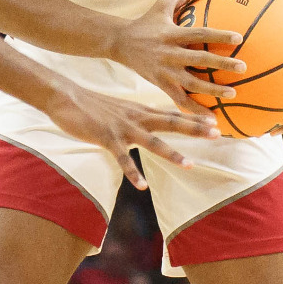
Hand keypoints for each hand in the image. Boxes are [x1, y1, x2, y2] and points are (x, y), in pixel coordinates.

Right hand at [41, 82, 219, 190]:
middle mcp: (136, 118)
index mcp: (140, 110)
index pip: (172, 113)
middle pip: (171, 123)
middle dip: (194, 129)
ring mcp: (122, 128)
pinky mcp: (107, 138)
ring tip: (189, 165)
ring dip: (172, 154)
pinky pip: (123, 159)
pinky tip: (142, 186)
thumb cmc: (91, 104)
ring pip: (152, 142)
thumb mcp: (120, 107)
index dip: (193, 118)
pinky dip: (133, 173)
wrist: (65, 97)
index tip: (215, 121)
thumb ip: (137, 114)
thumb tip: (152, 120)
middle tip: (217, 133)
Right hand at [106, 0, 245, 113]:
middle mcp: (169, 53)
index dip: (219, 35)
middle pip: (199, 59)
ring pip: (191, 83)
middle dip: (221, 64)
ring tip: (232, 93)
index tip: (239, 38)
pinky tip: (211, 117)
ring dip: (212, 90)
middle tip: (243, 67)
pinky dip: (194, 109)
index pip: (199, 34)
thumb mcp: (161, 4)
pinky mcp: (160, 84)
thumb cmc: (146, 21)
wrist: (120, 43)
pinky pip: (179, 99)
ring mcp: (165, 71)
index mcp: (172, 34)